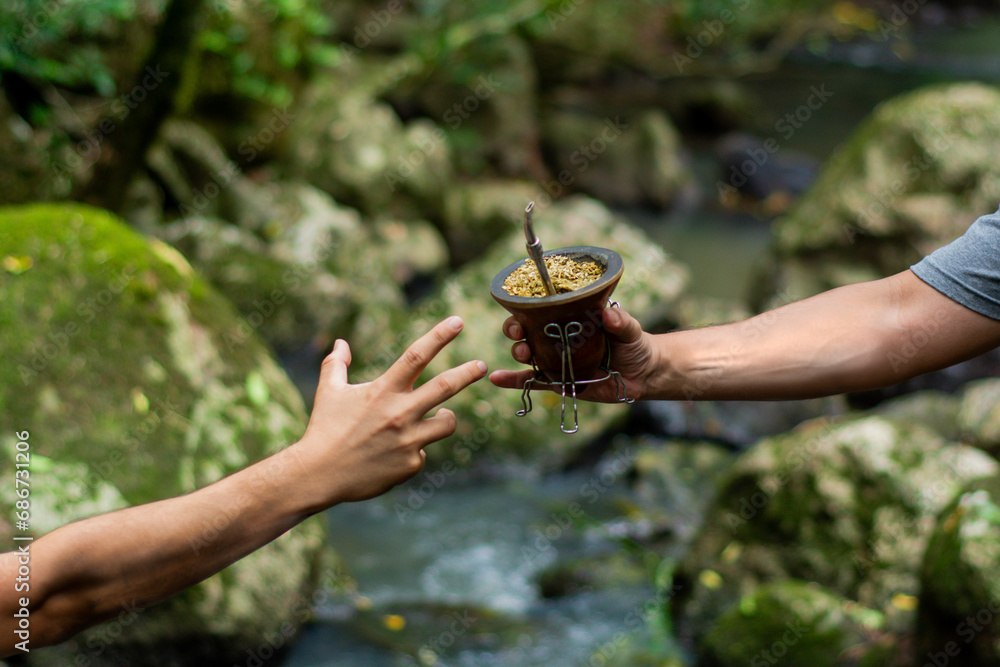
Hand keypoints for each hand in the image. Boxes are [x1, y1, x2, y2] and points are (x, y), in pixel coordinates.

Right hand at [294, 316, 486, 504]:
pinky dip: (415, 449)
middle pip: (445, 387)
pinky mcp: (410, 464)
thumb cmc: (323, 429)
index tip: (458, 321)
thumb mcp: (328, 391)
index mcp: (383, 391)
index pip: (416, 356)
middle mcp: (399, 413)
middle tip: (482, 365)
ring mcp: (408, 440)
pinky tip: (394, 455)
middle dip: (468, 373)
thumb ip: (336, 364)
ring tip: (442, 416)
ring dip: (447, 417)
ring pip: (447, 422)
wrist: (318, 475)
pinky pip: (424, 451)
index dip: (439, 336)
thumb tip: (341, 342)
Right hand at [489, 307, 658, 402]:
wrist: (643, 374)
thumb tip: (609, 314)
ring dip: (518, 352)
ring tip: (523, 354)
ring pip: (527, 354)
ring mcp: (555, 359)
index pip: (540, 309)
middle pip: (526, 330)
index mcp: (569, 319)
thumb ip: (621, 321)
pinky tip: (496, 379)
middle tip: (518, 333)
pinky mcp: (557, 381)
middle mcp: (556, 337)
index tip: (522, 307)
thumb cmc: (634, 344)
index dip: (525, 307)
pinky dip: (513, 381)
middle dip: (515, 330)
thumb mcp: (630, 329)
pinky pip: (532, 381)